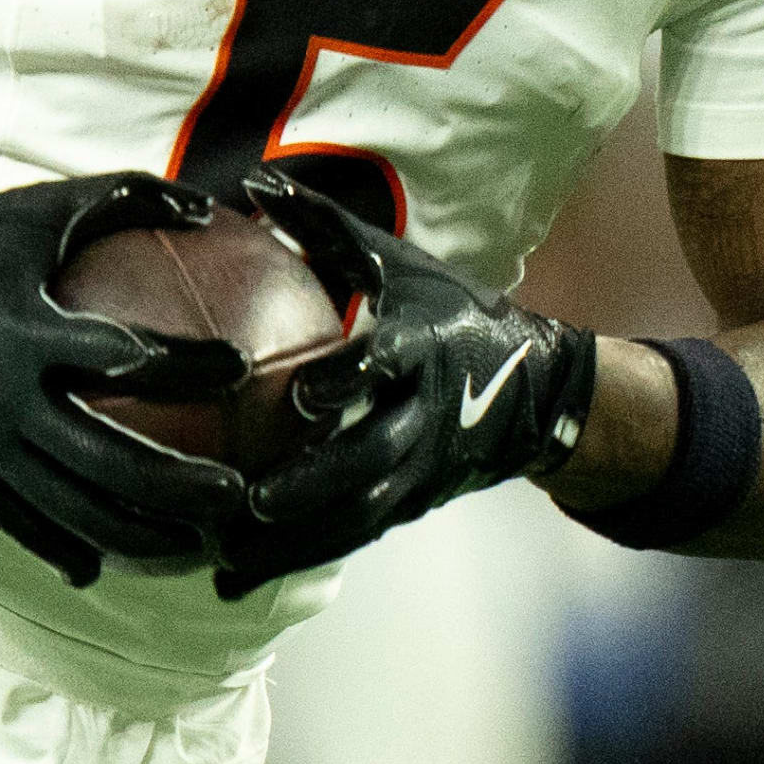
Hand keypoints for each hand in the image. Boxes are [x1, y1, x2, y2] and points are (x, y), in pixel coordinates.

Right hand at [0, 175, 244, 589]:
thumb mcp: (41, 206)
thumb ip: (125, 197)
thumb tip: (207, 206)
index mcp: (28, 330)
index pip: (127, 357)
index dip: (190, 366)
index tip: (241, 369)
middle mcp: (5, 396)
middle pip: (109, 460)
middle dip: (180, 487)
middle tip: (236, 495)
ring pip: (70, 507)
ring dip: (137, 533)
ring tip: (193, 545)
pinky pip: (18, 521)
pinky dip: (62, 549)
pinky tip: (102, 568)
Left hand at [210, 174, 596, 599]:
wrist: (536, 392)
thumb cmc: (449, 312)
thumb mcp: (399, 264)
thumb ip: (323, 227)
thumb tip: (249, 181)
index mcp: (424, 349)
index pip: (388, 363)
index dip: (350, 379)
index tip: (302, 395)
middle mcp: (426, 417)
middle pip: (374, 459)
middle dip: (317, 486)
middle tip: (253, 502)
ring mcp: (421, 471)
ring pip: (357, 516)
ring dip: (294, 545)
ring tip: (227, 562)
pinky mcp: (410, 507)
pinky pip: (348, 539)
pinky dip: (293, 561)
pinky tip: (230, 581)